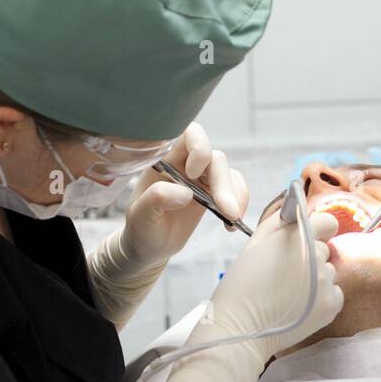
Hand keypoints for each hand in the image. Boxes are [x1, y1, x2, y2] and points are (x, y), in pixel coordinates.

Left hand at [122, 122, 248, 265]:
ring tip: (231, 220)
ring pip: (229, 174)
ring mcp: (203, 178)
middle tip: (227, 211)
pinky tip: (231, 224)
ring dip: (236, 195)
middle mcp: (187, 164)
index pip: (189, 134)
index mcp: (166, 160)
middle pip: (215, 159)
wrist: (150, 247)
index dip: (199, 146)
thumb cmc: (141, 228)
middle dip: (223, 184)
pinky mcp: (215, 192)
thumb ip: (156, 199)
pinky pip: (236, 188)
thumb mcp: (140, 217)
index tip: (193, 174)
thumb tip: (186, 193)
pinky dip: (240, 203)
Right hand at [161, 212, 343, 381]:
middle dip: (310, 258)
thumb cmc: (241, 285)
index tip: (305, 242)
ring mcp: (326, 281)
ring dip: (315, 280)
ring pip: (328, 273)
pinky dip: (321, 299)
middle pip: (324, 250)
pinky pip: (334, 294)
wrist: (240, 329)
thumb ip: (280, 222)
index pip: (328, 222)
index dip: (316, 231)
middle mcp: (316, 255)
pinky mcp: (332, 304)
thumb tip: (298, 209)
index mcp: (298, 236)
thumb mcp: (255, 244)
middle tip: (285, 275)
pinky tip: (298, 306)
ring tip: (287, 294)